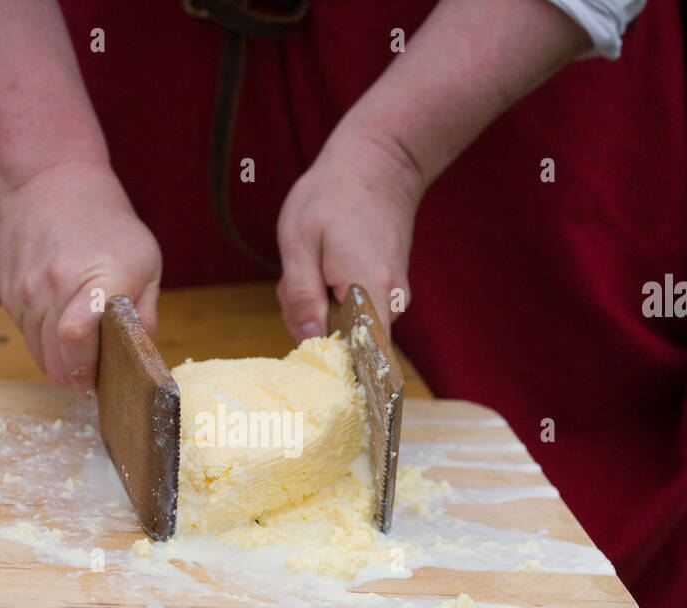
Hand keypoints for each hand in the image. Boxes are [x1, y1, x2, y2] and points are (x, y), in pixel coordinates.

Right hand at [0, 159, 161, 392]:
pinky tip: (56, 324)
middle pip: (55, 355)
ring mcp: (27, 287)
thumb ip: (145, 313)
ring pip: (37, 350)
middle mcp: (57, 284)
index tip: (95, 383)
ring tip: (75, 351)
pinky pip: (24, 333)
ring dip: (56, 360)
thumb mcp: (145, 262)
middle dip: (73, 375)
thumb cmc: (108, 225)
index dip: (85, 369)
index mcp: (100, 278)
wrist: (51, 183)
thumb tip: (144, 356)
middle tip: (88, 376)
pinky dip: (41, 340)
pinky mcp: (8, 290)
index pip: (76, 336)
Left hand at [276, 128, 423, 340]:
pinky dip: (329, 297)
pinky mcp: (388, 294)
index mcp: (368, 291)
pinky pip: (351, 312)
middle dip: (308, 321)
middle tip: (294, 281)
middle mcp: (390, 302)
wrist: (377, 164)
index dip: (333, 364)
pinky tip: (324, 267)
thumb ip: (302, 296)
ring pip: (344, 327)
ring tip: (310, 266)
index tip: (305, 344)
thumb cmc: (332, 195)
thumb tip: (309, 339)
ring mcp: (393, 299)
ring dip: (316, 306)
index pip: (363, 358)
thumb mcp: (299, 241)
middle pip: (342, 343)